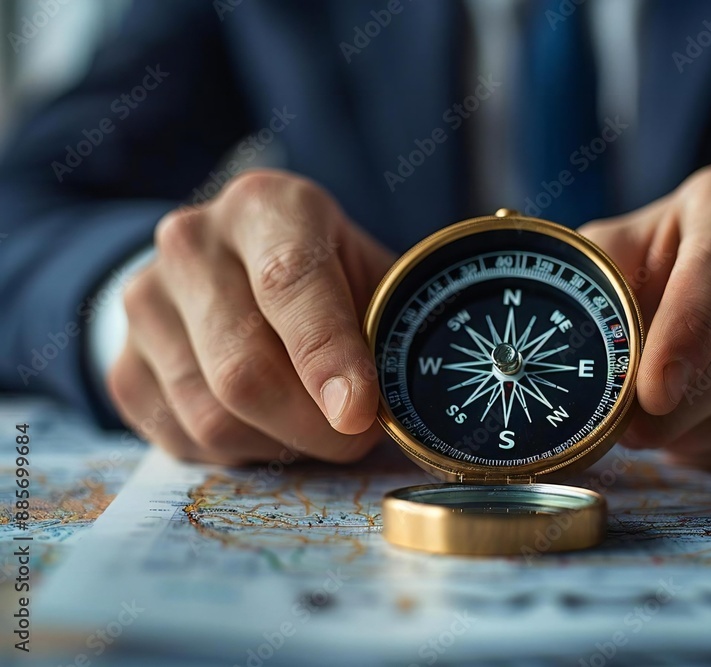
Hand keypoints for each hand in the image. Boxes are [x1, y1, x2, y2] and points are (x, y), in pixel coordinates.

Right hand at [107, 169, 394, 464]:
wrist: (229, 271)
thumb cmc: (325, 278)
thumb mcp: (369, 275)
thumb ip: (392, 323)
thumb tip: (414, 401)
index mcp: (265, 206)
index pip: (289, 281)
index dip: (327, 354)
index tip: (358, 412)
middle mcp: (192, 243)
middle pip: (244, 366)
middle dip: (314, 426)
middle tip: (356, 438)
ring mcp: (145, 303)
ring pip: (213, 417)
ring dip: (281, 444)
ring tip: (315, 427)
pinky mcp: (122, 364)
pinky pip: (184, 440)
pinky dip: (240, 452)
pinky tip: (267, 425)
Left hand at [579, 163, 710, 472]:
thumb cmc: (660, 264)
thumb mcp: (617, 253)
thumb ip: (598, 285)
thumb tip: (577, 352)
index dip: (688, 334)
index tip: (652, 392)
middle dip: (687, 403)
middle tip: (632, 432)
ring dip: (708, 433)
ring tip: (659, 435)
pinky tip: (703, 438)